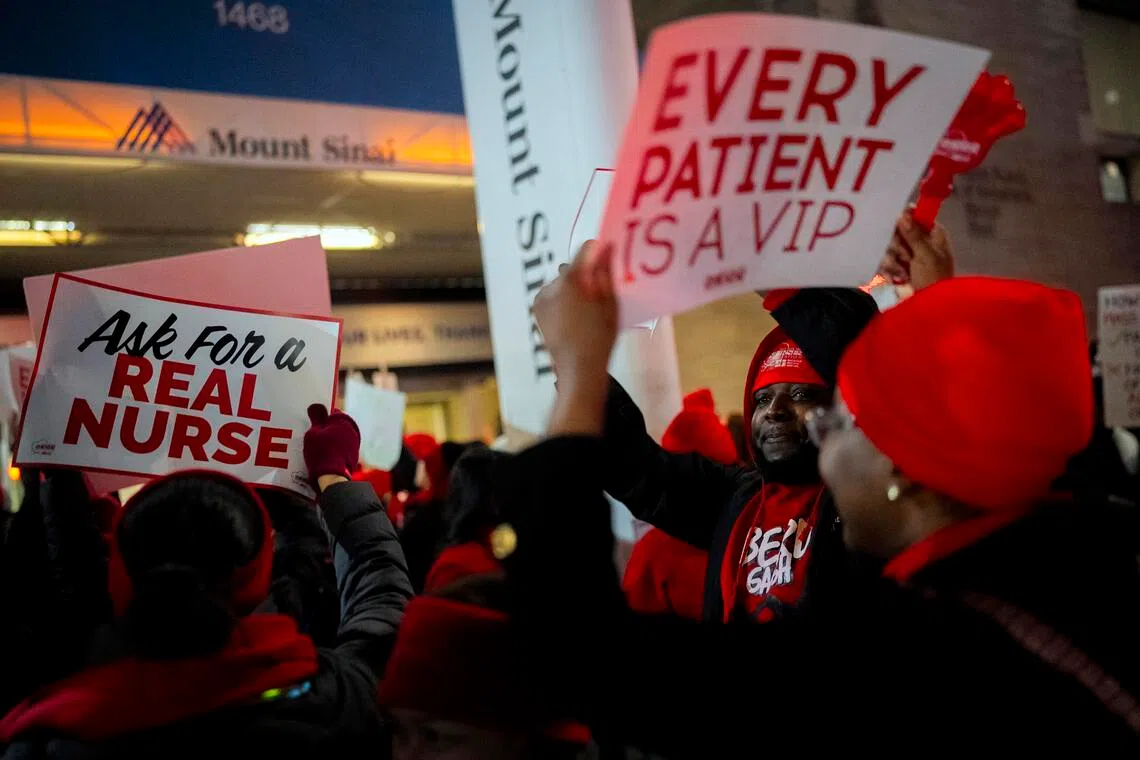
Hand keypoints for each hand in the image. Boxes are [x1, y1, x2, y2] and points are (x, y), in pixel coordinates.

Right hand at [303, 404, 360, 490]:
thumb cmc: (321, 452)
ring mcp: (355, 443)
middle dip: (327, 428)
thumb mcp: (313, 433)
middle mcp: (352, 430)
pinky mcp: (354, 455)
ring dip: (332, 438)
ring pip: (341, 436)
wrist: (332, 475)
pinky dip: (336, 448)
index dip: (322, 416)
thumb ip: (316, 419)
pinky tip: (326, 454)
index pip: (333, 412)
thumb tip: (316, 406)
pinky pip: (343, 447)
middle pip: (338, 425)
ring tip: (318, 445)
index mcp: (344, 421)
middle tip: (315, 434)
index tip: (314, 422)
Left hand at [534, 240, 616, 435]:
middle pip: (572, 268)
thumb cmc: (599, 338)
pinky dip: (564, 300)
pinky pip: (554, 296)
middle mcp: (550, 286)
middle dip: (586, 276)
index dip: (599, 254)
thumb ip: (606, 273)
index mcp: (569, 281)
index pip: (585, 251)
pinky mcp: (537, 311)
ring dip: (574, 289)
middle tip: (600, 295)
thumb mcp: (609, 303)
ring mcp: (540, 299)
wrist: (578, 369)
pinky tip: (576, 318)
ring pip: (562, 282)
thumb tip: (606, 249)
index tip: (608, 263)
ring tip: (588, 311)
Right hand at [879, 209, 954, 290]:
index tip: (897, 229)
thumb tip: (903, 215)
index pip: (916, 216)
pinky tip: (896, 279)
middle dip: (897, 247)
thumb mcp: (926, 256)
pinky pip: (886, 261)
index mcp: (933, 234)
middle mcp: (920, 241)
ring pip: (890, 247)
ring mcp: (909, 255)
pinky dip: (889, 271)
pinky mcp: (899, 267)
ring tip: (902, 274)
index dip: (905, 221)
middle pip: (898, 232)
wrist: (931, 306)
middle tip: (905, 258)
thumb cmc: (934, 279)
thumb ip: (914, 235)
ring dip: (893, 262)